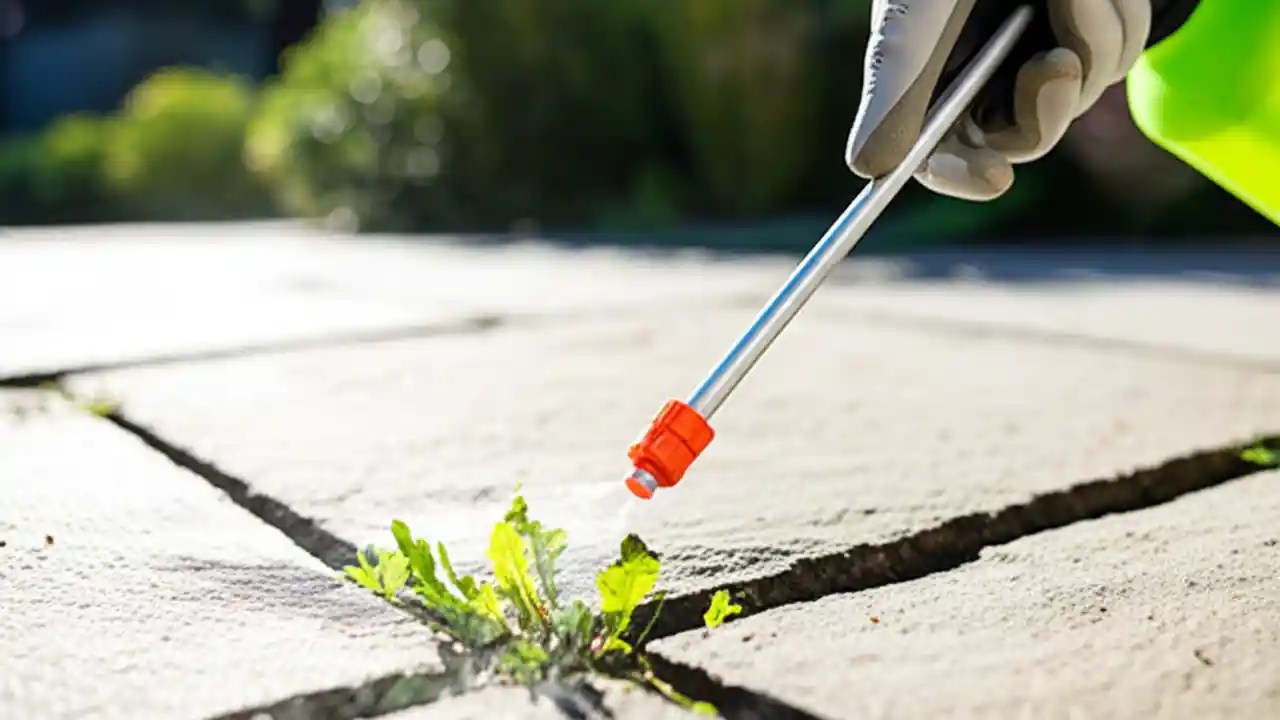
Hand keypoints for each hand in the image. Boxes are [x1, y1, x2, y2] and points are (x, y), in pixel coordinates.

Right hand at [845, 0, 1151, 200]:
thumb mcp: (914, 22)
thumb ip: (893, 94)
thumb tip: (866, 169)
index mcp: (931, 81)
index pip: (940, 155)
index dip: (963, 173)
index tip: (994, 179)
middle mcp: (985, 75)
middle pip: (1022, 137)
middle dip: (1045, 105)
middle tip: (1054, 62)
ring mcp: (1040, 52)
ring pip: (1081, 92)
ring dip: (1088, 38)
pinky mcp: (1090, 28)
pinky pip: (1119, 54)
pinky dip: (1114, 16)